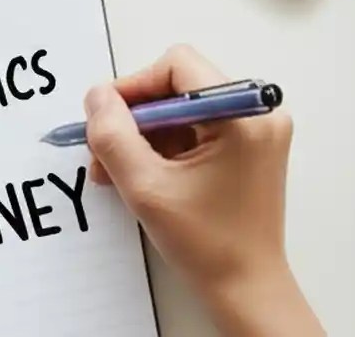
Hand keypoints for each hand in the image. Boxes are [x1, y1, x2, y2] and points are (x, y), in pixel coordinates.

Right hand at [85, 46, 322, 336]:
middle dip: (135, 119)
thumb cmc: (206, 244)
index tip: (106, 119)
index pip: (176, 66)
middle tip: (105, 154)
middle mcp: (258, 112)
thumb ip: (113, 136)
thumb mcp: (146, 187)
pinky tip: (143, 175)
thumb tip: (97, 95)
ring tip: (118, 173)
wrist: (246, 288)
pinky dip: (164, 147)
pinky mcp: (249, 146)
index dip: (134, 87)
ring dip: (145, 136)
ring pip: (181, 109)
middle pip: (177, 86)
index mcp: (243, 116)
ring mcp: (257, 130)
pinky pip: (195, 128)